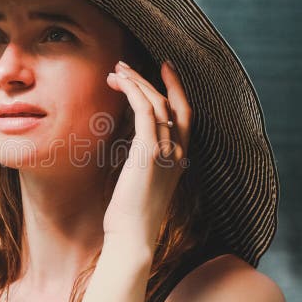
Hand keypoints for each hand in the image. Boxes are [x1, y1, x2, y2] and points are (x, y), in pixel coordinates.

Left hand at [103, 59, 192, 250]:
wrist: (132, 237)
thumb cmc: (131, 216)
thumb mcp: (143, 183)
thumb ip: (145, 162)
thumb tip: (133, 147)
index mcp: (179, 159)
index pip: (185, 115)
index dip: (177, 89)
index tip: (165, 69)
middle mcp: (177, 151)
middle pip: (172, 103)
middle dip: (153, 79)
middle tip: (128, 64)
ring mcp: (165, 150)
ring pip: (156, 102)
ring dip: (136, 81)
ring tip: (116, 70)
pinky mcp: (148, 151)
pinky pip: (144, 110)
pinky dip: (133, 90)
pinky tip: (117, 81)